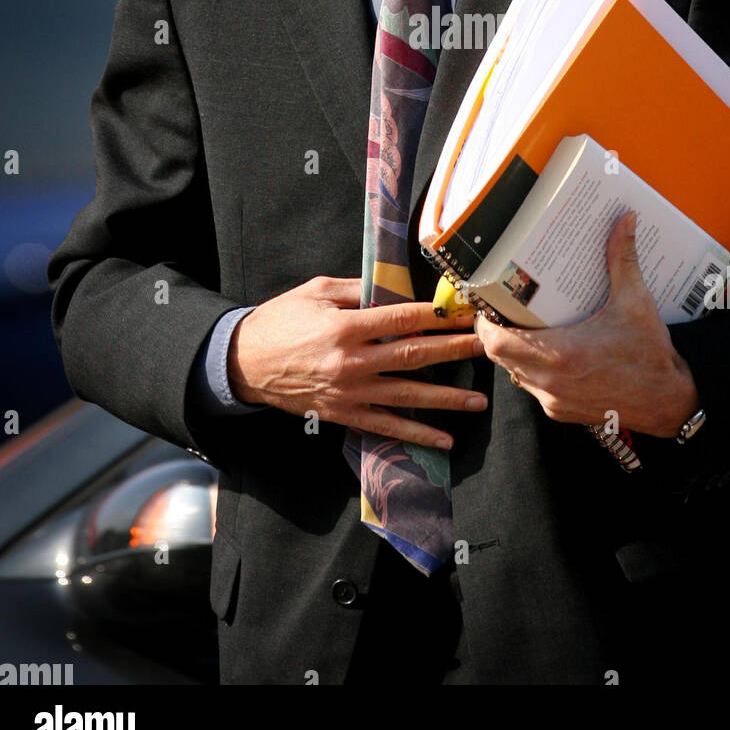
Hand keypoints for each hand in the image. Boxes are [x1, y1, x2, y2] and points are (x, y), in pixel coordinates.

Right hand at [228, 275, 487, 447]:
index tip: (465, 312)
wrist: (244, 363)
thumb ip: (359, 290)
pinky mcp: (343, 413)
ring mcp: (350, 392)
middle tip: (485, 347)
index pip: (404, 319)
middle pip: (414, 355)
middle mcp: (352, 362)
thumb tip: (397, 290)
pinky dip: (415, 434)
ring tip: (478, 401)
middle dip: (454, 351)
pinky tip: (443, 439)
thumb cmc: (281, 320)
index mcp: (346, 326)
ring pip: (408, 395)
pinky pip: (385, 426)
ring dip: (446, 399)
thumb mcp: (317, 291)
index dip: (438, 316)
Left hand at [474, 211, 699, 437]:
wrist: (670, 402)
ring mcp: (554, 400)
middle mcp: (551, 380)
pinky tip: (549, 352)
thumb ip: (623, 259)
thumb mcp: (636, 302)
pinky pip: (535, 388)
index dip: (486, 322)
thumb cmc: (651, 355)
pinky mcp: (563, 412)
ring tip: (526, 327)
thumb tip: (625, 221)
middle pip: (499, 356)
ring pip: (515, 373)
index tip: (492, 303)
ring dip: (515, 352)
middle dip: (498, 332)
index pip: (497, 341)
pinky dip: (534, 370)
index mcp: (562, 353)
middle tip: (507, 309)